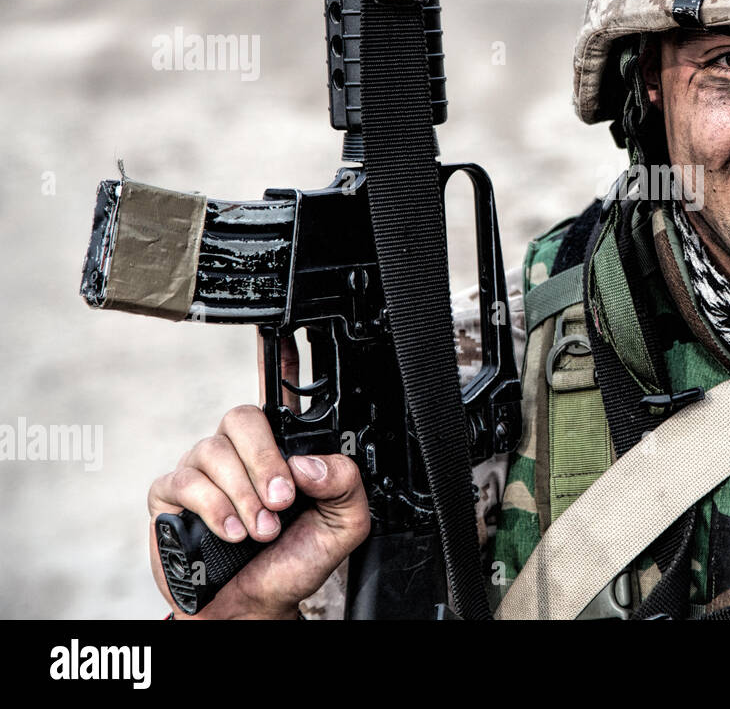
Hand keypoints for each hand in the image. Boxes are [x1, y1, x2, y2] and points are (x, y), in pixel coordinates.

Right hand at [145, 335, 368, 618]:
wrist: (253, 605)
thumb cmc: (294, 561)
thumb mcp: (344, 524)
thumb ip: (344, 485)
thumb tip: (307, 464)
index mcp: (282, 448)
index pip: (278, 395)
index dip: (280, 362)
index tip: (285, 340)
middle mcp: (239, 451)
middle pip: (242, 417)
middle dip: (265, 460)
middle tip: (283, 500)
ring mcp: (201, 469)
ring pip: (213, 451)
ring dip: (243, 495)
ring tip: (261, 530)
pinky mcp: (169, 495)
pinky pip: (184, 482)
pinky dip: (213, 507)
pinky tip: (232, 532)